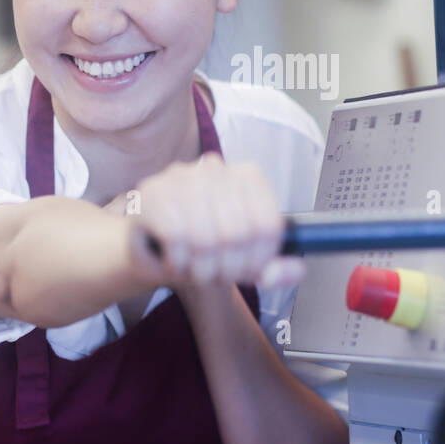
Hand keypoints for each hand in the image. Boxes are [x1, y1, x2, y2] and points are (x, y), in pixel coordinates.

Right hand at [123, 154, 305, 289]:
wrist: (147, 245)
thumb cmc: (199, 249)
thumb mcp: (241, 260)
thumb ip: (271, 266)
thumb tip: (296, 270)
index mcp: (247, 176)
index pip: (268, 224)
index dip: (259, 259)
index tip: (246, 271)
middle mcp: (216, 168)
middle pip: (239, 234)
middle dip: (228, 268)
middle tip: (216, 275)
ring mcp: (181, 177)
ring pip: (206, 238)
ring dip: (201, 268)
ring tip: (194, 269)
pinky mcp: (152, 192)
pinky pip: (175, 236)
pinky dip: (178, 261)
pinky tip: (175, 260)